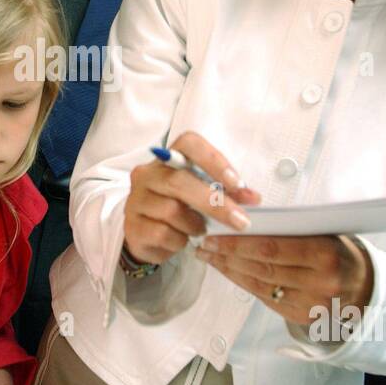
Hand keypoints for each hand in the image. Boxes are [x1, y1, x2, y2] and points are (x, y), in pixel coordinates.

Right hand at [122, 131, 261, 265]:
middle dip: (216, 203)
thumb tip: (253, 198)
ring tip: (199, 229)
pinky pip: (163, 233)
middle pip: (181, 181)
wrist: (144, 234)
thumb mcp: (201, 195)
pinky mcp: (132, 226)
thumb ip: (226, 193)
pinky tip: (181, 239)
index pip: (189, 143)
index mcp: (167, 158)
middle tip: (241, 221)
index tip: (236, 183)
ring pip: (172, 210)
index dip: (214, 160)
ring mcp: (136, 200)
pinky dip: (180, 240)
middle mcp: (147, 174)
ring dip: (195, 224)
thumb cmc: (177, 207)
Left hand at [195, 233, 372, 326]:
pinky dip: (244, 284)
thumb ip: (291, 229)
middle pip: (262, 268)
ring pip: (260, 286)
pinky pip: (265, 299)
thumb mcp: (323, 232)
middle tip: (204, 245)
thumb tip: (246, 220)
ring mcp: (310, 304)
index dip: (239, 243)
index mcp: (325, 254)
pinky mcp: (301, 318)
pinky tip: (229, 272)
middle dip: (228, 256)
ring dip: (230, 271)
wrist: (365, 287)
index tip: (214, 235)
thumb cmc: (338, 250)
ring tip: (210, 257)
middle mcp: (319, 282)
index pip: (272, 247)